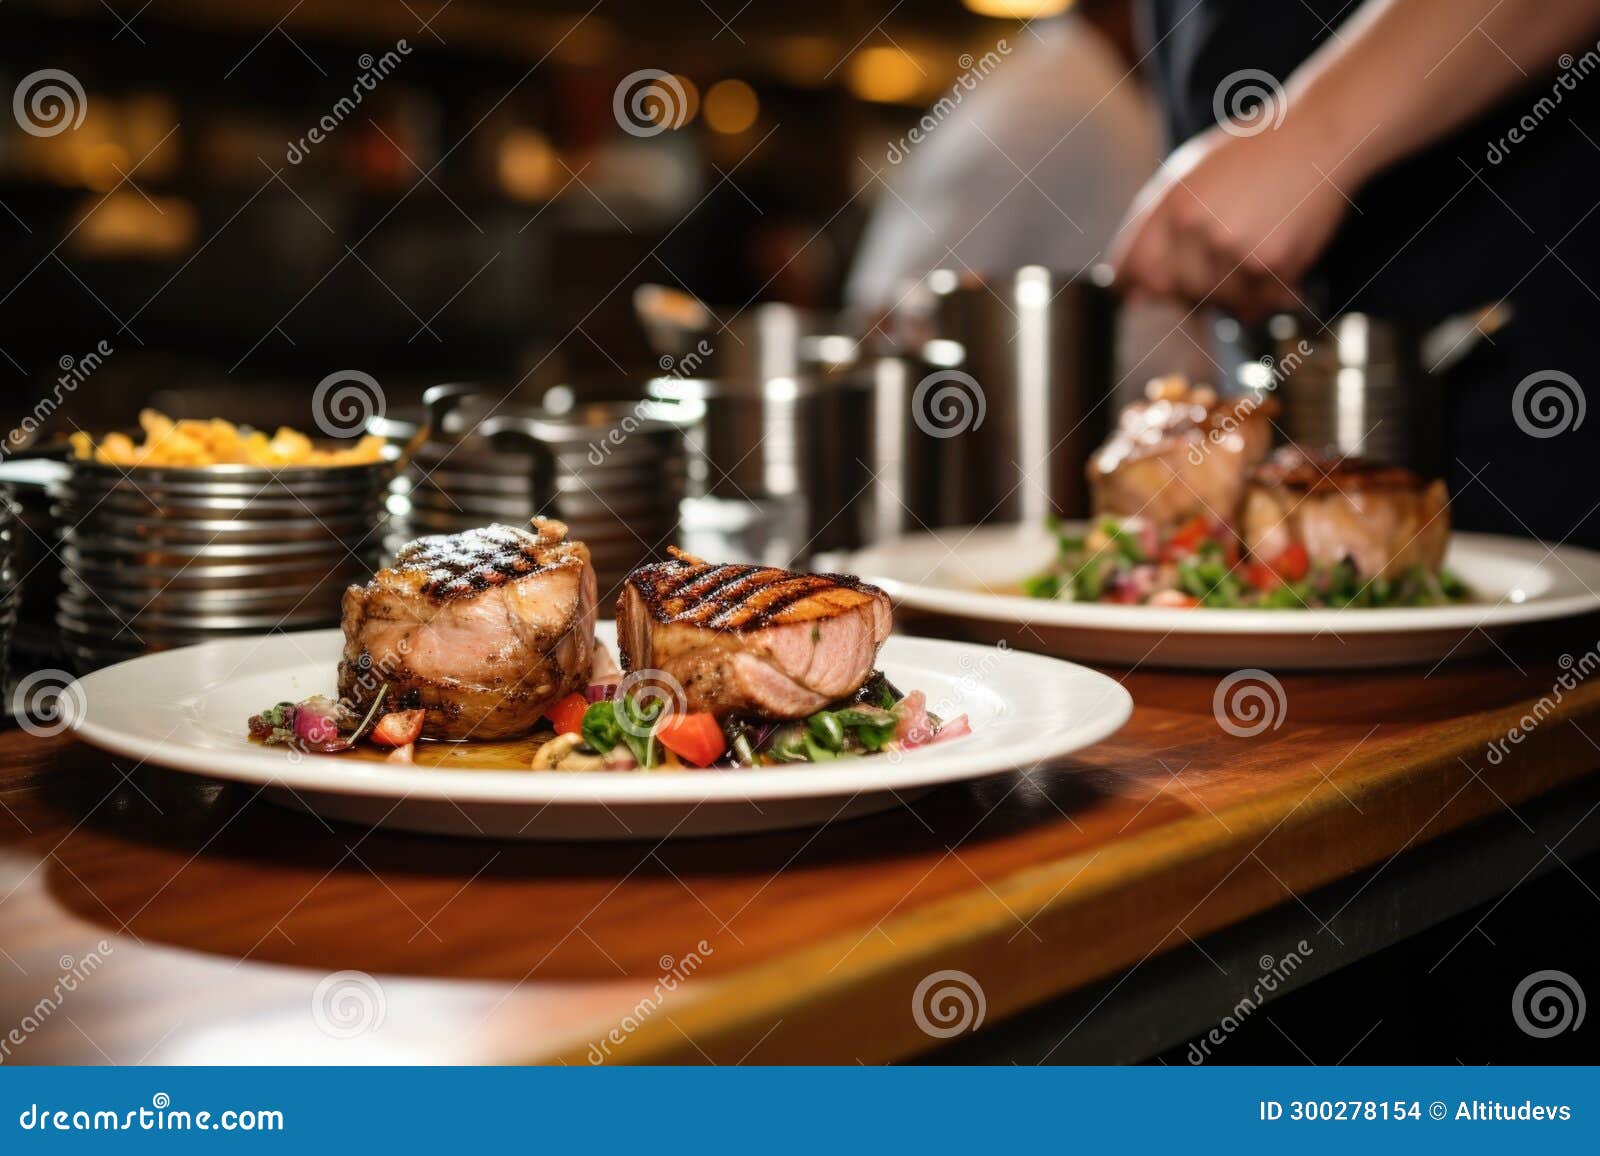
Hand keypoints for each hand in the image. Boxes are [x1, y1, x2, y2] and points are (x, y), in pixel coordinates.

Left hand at [1109, 119, 1355, 322]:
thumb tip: (1128, 290)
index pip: (1130, 270)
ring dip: (1234, 289)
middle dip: (1193, 284)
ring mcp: (1232, 246)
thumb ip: (1151, 228)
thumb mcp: (1189, 174)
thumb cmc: (1254, 155)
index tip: (1152, 287)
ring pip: (1215, 302)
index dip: (1139, 284)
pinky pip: (1256, 304)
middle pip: (1172, 291)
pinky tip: (1277, 254)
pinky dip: (1267, 292)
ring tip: (1255, 246)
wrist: (1320, 134)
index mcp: (1169, 202)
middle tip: (1225, 250)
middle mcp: (1194, 226)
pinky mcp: (1270, 263)